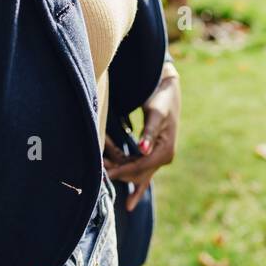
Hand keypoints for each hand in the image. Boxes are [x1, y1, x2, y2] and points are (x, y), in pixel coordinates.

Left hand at [103, 68, 179, 211]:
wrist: (166, 90)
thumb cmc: (161, 100)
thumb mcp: (155, 115)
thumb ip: (149, 132)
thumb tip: (143, 150)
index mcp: (165, 152)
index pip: (141, 167)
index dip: (123, 171)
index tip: (106, 175)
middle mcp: (162, 158)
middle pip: (137, 173)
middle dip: (118, 171)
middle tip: (99, 169)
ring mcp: (156, 157)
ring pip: (134, 169)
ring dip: (118, 166)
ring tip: (100, 160)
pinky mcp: (150, 153)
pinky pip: (135, 164)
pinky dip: (122, 162)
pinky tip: (115, 170)